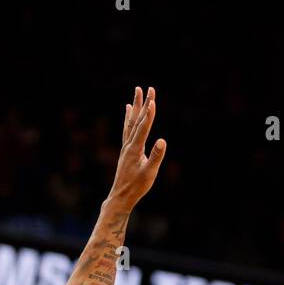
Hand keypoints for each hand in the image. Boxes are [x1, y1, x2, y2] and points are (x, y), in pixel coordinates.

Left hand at [108, 86, 166, 207]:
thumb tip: (163, 141)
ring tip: (137, 93)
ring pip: (131, 122)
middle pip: (137, 120)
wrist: (121, 196)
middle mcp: (129, 144)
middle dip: (143, 104)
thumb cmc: (136, 186)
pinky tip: (128, 111)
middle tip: (147, 88)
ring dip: (135, 107)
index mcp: (135, 149)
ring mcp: (126, 146)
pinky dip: (129, 118)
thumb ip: (156, 156)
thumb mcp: (149, 173)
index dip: (149, 114)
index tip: (153, 100)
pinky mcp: (126, 150)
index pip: (144, 127)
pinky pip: (127, 129)